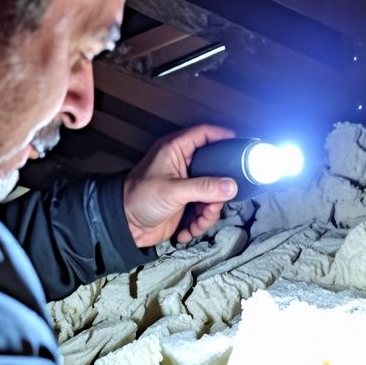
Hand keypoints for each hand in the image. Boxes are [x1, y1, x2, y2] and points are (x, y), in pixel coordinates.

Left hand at [123, 125, 238, 247]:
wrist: (126, 227)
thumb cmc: (140, 198)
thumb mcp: (173, 190)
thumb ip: (204, 187)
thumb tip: (231, 186)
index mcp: (176, 150)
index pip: (204, 134)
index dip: (223, 136)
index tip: (239, 146)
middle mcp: (183, 165)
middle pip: (216, 169)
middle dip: (218, 190)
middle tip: (213, 203)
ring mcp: (186, 185)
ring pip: (213, 194)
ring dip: (209, 212)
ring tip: (197, 222)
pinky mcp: (186, 204)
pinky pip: (204, 211)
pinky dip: (199, 223)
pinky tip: (186, 230)